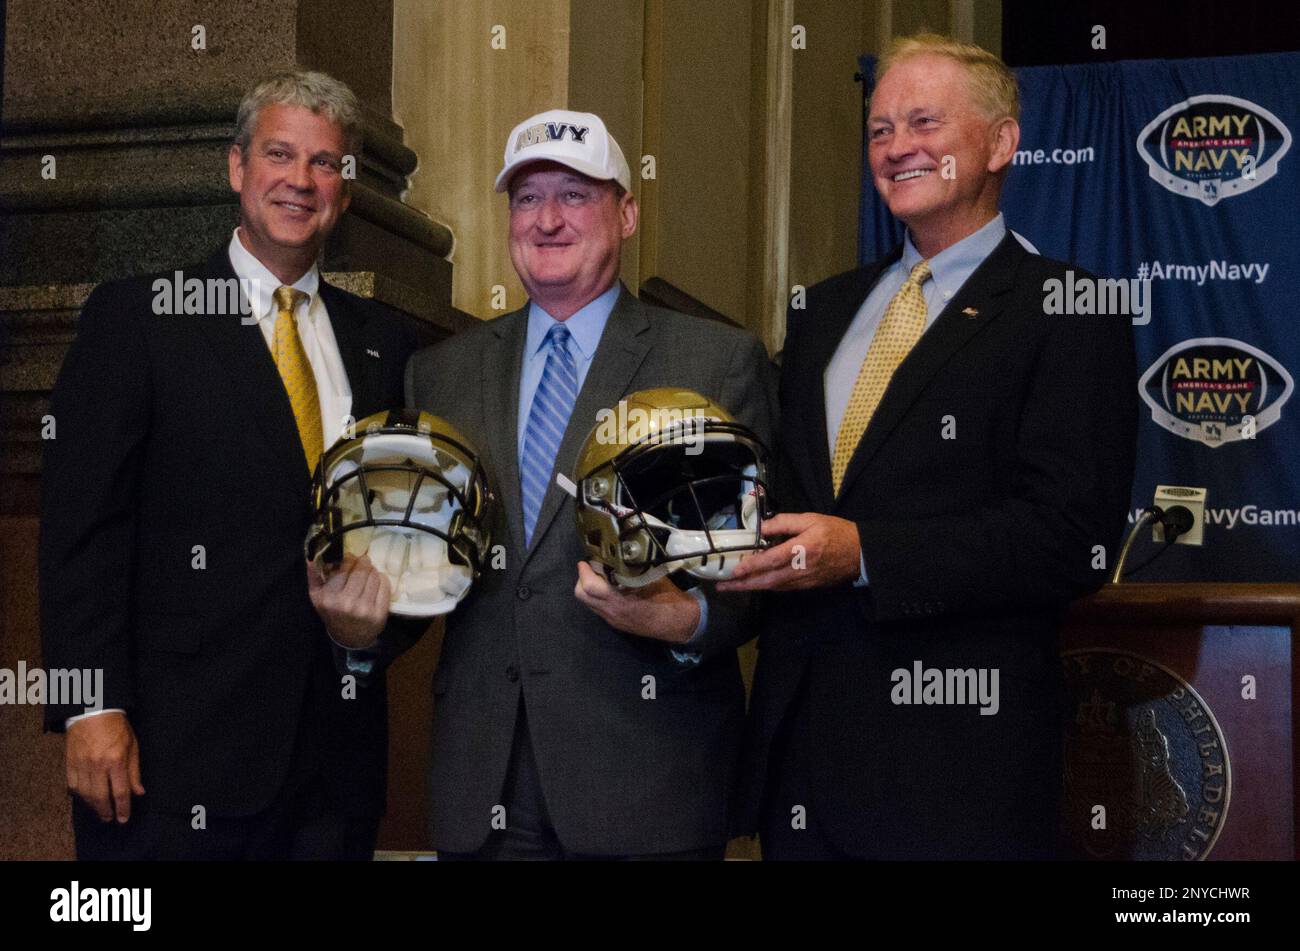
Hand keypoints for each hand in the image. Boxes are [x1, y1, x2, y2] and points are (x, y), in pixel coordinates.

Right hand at [66, 711, 143, 822]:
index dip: (123, 808)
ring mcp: (81, 765)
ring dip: (93, 806)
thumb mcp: (132, 746)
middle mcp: (97, 765)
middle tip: (111, 818)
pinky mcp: (69, 763)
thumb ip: (134, 771)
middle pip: (101, 797)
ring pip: (86, 794)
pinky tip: (87, 798)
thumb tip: (139, 792)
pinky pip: (73, 786)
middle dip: (107, 811)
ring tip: (101, 811)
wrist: (92, 711)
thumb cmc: (116, 727)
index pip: (120, 792)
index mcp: (116, 760)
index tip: (124, 818)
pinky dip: (80, 795)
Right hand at [307, 554, 390, 648]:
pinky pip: (385, 586)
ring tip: (368, 573)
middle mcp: (347, 603)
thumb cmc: (332, 612)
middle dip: (363, 563)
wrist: (348, 638)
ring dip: (372, 571)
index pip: (344, 568)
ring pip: (374, 576)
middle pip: (362, 570)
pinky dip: (382, 580)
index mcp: (329, 598)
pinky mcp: (380, 613)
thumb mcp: (317, 596)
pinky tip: (376, 582)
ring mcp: (364, 609)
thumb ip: (313, 576)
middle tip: (363, 562)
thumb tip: (311, 558)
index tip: (351, 559)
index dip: (349, 559)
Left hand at [574, 561, 699, 643]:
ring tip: (603, 574)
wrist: (679, 623)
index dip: (584, 571)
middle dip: (582, 578)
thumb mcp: (652, 577)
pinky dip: (598, 595)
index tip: (586, 560)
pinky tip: (612, 586)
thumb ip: (632, 567)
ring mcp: (613, 620)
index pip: (590, 587)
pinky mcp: (616, 623)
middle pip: (582, 595)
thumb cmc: (668, 598)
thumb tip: (622, 549)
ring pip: (588, 602)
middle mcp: (612, 613)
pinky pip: (598, 607)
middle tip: (593, 566)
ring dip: (590, 587)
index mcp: (621, 602)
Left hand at [715, 512, 860, 591]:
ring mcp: (803, 581)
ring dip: (751, 588)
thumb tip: (761, 527)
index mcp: (801, 549)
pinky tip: (755, 584)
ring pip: (772, 587)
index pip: (771, 560)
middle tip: (722, 586)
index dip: (751, 567)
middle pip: (767, 581)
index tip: (734, 570)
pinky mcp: (806, 586)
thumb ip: (784, 522)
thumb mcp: (811, 519)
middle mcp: (800, 569)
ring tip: (732, 587)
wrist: (860, 554)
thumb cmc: (835, 532)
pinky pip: (782, 588)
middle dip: (743, 585)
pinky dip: (766, 587)